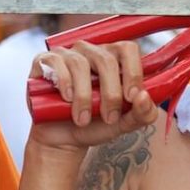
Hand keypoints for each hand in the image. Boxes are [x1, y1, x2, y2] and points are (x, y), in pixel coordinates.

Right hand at [27, 41, 158, 152]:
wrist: (63, 139)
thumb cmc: (96, 125)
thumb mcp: (124, 124)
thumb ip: (142, 114)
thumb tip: (144, 96)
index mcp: (114, 59)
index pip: (128, 50)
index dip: (133, 72)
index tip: (132, 97)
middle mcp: (92, 52)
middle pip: (106, 59)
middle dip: (110, 92)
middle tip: (109, 117)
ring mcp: (68, 54)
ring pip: (80, 64)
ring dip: (84, 97)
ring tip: (83, 120)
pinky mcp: (45, 61)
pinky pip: (56, 63)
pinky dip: (63, 83)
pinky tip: (66, 100)